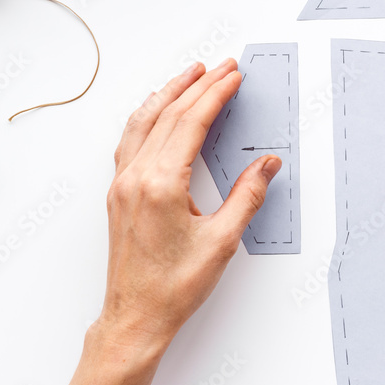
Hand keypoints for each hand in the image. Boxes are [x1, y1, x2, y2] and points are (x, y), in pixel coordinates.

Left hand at [98, 60, 281, 352]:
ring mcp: (122, 184)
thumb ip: (246, 196)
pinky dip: (148, 116)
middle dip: (197, 85)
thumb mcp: (222, 241)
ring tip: (190, 74)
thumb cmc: (173, 287)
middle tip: (222, 66)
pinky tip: (156, 111)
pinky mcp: (118, 194)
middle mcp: (135, 177)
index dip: (215, 95)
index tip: (234, 76)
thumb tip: (266, 164)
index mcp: (160, 184)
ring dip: (168, 94)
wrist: (135, 318)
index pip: (191, 123)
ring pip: (143, 122)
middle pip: (167, 114)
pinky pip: (131, 140)